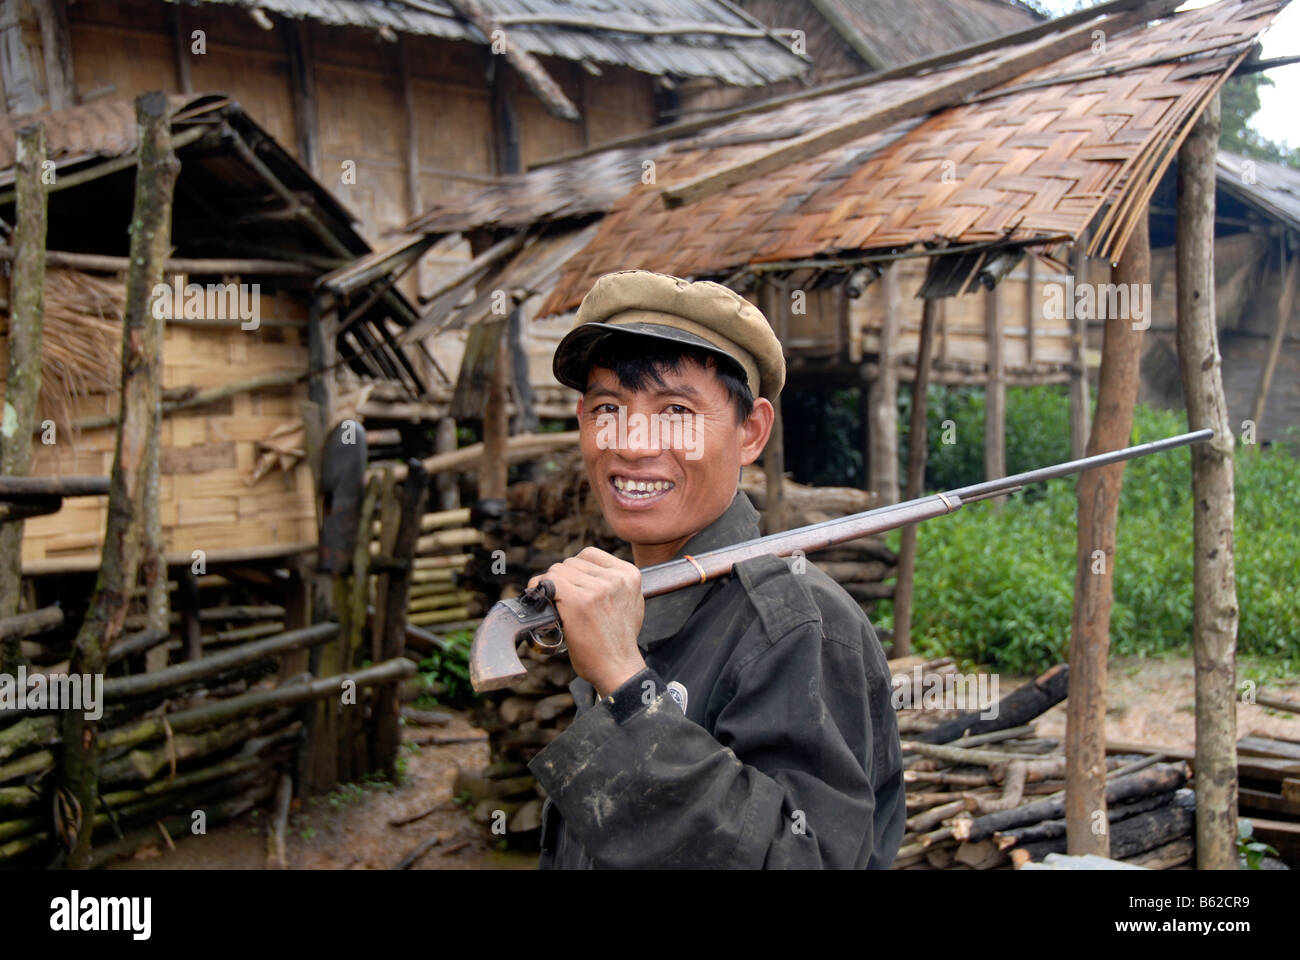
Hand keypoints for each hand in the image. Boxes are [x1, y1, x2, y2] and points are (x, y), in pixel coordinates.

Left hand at [528, 547, 645, 698]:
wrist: (618, 668)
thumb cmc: (619, 642)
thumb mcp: (630, 604)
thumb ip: (614, 585)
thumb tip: (586, 575)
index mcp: (629, 574)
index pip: (589, 555)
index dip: (575, 570)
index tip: (571, 585)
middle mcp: (615, 578)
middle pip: (571, 563)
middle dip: (562, 580)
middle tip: (561, 601)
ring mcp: (597, 588)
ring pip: (557, 571)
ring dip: (552, 587)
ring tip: (557, 607)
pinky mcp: (578, 601)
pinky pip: (548, 582)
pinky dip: (540, 591)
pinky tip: (542, 603)